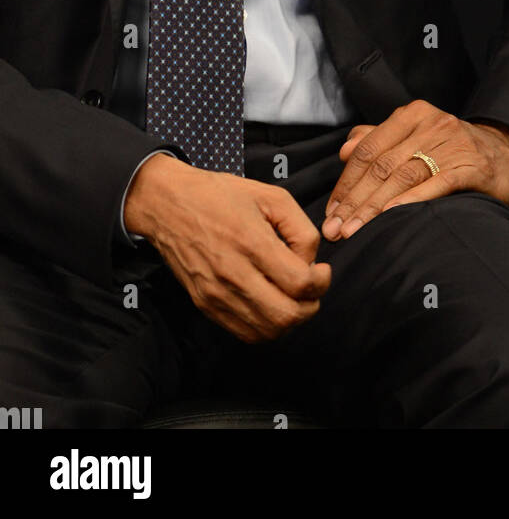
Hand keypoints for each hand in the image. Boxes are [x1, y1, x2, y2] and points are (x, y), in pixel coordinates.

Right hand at [124, 153, 330, 342]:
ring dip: (290, 319)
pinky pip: (244, 333)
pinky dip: (266, 327)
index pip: (300, 283)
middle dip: (310, 305)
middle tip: (311, 287)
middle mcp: (233, 274)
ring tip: (292, 297)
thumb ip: (300, 229)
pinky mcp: (205, 305)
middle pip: (287, 316)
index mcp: (252, 242)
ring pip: (267, 331)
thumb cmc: (220, 195)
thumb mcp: (270, 196)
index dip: (321, 281)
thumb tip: (310, 261)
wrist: (168, 205)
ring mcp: (217, 295)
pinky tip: (270, 304)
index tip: (321, 270)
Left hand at [321, 100, 508, 240]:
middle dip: (354, 200)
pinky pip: (435, 183)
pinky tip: (391, 216)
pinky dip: (410, 200)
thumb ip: (379, 139)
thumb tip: (345, 150)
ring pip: (403, 175)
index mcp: (412, 114)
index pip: (369, 148)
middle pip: (382, 165)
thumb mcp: (416, 136)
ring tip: (354, 230)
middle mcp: (432, 124)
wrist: (508, 153)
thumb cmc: (453, 149)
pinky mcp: (471, 166)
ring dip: (374, 206)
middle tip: (335, 229)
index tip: (331, 211)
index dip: (346, 182)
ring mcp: (453, 144)